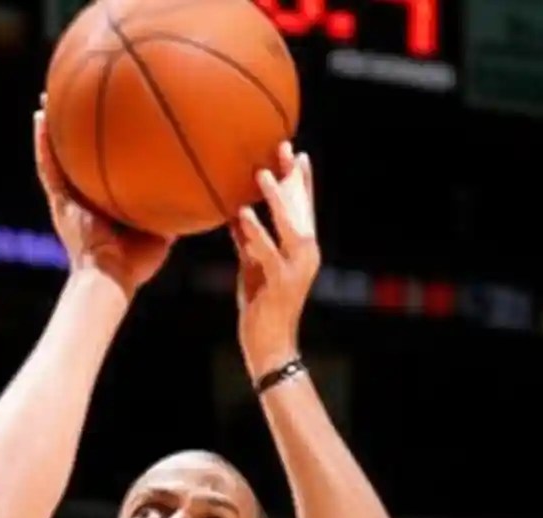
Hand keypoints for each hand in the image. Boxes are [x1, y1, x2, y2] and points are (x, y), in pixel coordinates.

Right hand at [34, 96, 173, 296]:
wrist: (110, 278)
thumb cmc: (136, 264)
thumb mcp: (162, 229)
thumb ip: (173, 207)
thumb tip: (201, 186)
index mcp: (102, 205)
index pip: (100, 169)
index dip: (100, 147)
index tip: (108, 120)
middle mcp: (81, 199)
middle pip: (75, 157)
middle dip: (74, 129)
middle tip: (75, 97)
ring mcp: (67, 199)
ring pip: (55, 156)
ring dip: (51, 128)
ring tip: (47, 96)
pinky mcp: (59, 202)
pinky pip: (48, 167)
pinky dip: (43, 143)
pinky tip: (41, 116)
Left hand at [230, 142, 319, 378]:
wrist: (270, 346)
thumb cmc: (261, 309)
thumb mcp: (253, 268)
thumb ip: (248, 242)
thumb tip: (235, 213)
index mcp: (302, 251)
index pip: (304, 209)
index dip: (301, 182)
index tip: (297, 154)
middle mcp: (306, 256)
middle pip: (302, 210)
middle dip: (294, 178)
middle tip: (284, 147)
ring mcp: (296, 269)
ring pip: (290, 227)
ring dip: (277, 199)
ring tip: (261, 173)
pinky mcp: (282, 283)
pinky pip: (268, 252)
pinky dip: (256, 232)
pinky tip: (243, 213)